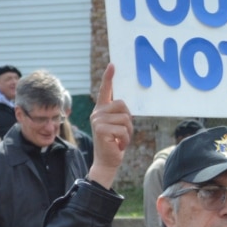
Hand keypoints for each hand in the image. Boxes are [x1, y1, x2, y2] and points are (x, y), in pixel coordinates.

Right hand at [87, 64, 133, 188]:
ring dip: (128, 132)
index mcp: (101, 110)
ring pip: (126, 119)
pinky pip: (124, 129)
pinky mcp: (101, 129)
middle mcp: (97, 113)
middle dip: (129, 121)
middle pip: (123, 105)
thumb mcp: (117, 126)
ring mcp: (97, 120)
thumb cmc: (114, 142)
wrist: (107, 161)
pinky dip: (126, 139)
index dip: (108, 77)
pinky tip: (118, 144)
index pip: (105, 90)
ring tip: (120, 139)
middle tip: (123, 133)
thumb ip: (119, 114)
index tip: (113, 65)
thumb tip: (125, 106)